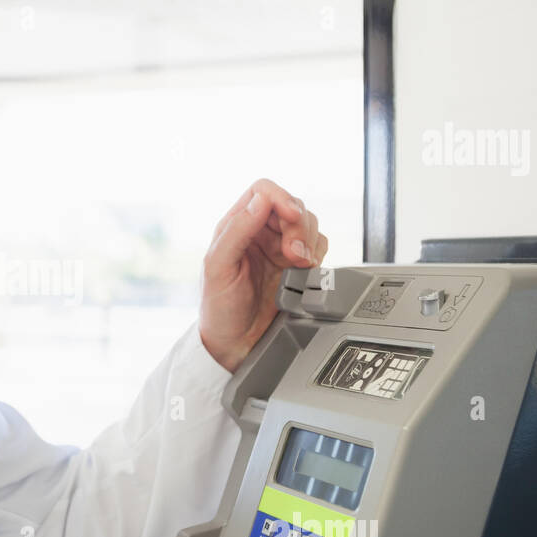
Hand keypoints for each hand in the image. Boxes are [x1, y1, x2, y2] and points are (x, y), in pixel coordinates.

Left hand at [199, 179, 327, 372]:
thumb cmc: (218, 310)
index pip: (264, 191)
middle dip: (299, 226)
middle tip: (294, 254)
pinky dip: (318, 254)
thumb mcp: (217, 267)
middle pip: (292, 206)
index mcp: (236, 226)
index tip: (291, 217)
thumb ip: (236, 230)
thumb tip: (260, 201)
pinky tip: (305, 271)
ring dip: (310, 241)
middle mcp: (259, 233)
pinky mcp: (297, 266)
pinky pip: (318, 246)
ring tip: (299, 264)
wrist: (236, 345)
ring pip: (309, 224)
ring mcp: (280, 249)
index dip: (281, 198)